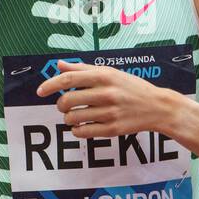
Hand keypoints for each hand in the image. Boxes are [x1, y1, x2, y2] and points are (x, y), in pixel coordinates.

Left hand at [35, 59, 175, 138]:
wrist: (158, 107)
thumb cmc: (132, 87)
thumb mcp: (110, 72)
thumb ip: (83, 69)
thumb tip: (59, 65)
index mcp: (104, 76)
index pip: (69, 79)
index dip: (50, 85)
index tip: (40, 91)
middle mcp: (107, 93)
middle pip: (67, 100)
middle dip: (61, 105)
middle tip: (65, 105)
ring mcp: (110, 113)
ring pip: (73, 118)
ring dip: (68, 118)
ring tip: (75, 116)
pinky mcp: (113, 129)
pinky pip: (83, 132)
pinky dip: (76, 130)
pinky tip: (81, 126)